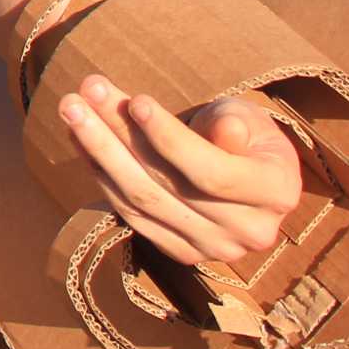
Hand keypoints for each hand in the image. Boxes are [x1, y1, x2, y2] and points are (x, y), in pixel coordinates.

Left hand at [57, 75, 301, 266]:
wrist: (249, 171)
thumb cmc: (248, 133)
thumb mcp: (250, 117)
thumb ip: (235, 124)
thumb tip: (223, 130)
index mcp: (276, 193)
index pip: (212, 172)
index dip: (170, 139)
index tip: (136, 101)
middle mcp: (248, 231)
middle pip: (166, 186)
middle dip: (116, 136)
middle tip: (80, 97)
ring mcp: (211, 248)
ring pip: (142, 201)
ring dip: (98, 153)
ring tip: (72, 110)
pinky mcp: (180, 252)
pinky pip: (132, 215)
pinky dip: (102, 176)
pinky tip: (81, 141)